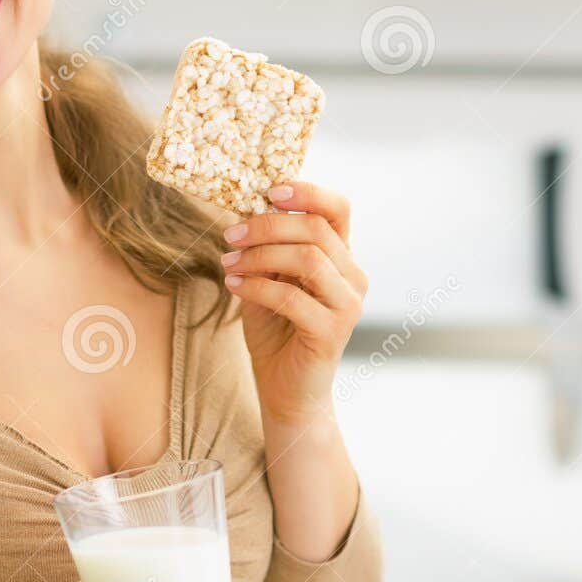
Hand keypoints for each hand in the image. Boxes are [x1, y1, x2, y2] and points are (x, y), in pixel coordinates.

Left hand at [220, 180, 367, 425]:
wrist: (285, 390)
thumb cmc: (276, 332)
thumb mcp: (268, 279)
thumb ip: (267, 248)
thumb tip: (244, 210)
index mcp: (341, 257)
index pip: (338, 209)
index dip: (307, 192)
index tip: (269, 191)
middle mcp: (353, 276)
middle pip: (316, 228)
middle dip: (267, 225)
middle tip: (230, 235)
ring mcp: (348, 304)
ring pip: (307, 258)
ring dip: (259, 255)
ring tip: (228, 263)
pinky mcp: (333, 331)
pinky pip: (292, 296)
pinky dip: (256, 286)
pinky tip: (233, 286)